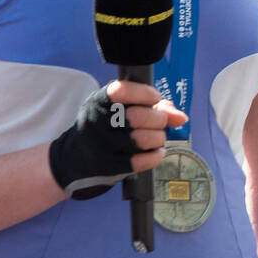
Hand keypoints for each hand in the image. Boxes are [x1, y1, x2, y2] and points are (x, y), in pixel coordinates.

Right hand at [48, 80, 187, 197]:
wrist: (77, 156)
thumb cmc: (106, 126)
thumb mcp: (120, 108)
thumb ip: (153, 106)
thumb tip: (181, 117)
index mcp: (99, 101)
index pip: (122, 91)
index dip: (145, 94)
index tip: (154, 98)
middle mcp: (97, 121)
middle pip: (138, 116)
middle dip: (158, 118)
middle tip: (159, 122)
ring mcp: (102, 145)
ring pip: (143, 139)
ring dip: (158, 138)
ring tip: (156, 137)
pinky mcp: (109, 166)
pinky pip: (142, 161)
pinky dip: (156, 156)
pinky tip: (155, 152)